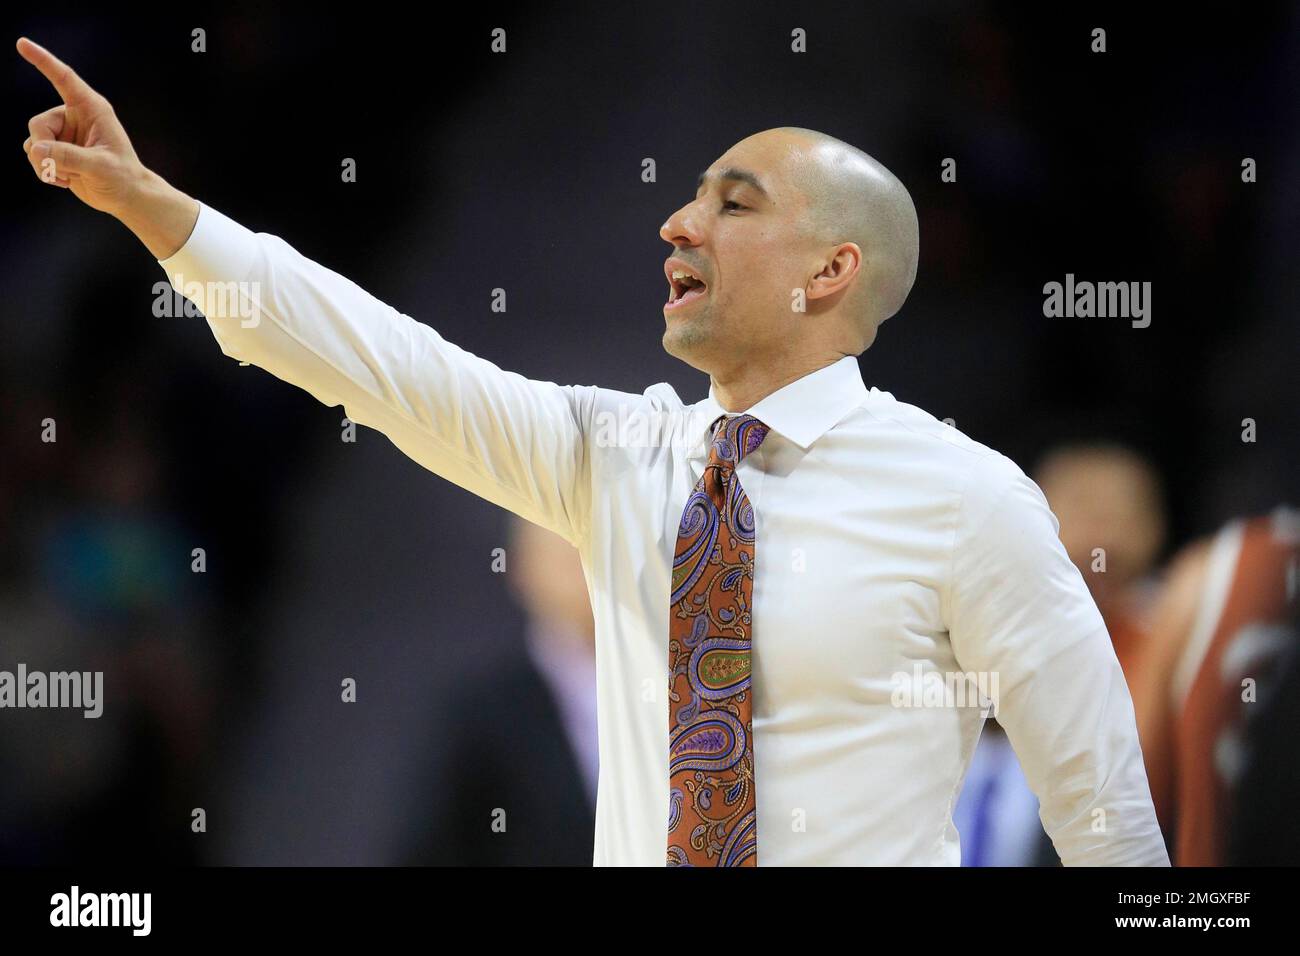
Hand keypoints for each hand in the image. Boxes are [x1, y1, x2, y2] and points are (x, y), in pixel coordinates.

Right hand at [18, 36, 145, 215]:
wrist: (125, 196)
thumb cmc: (122, 177)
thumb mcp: (100, 167)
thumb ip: (69, 157)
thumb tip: (37, 149)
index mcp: (92, 108)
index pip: (64, 78)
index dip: (43, 60)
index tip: (22, 43)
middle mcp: (74, 116)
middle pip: (38, 124)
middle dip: (44, 150)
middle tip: (61, 170)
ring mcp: (64, 133)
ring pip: (33, 141)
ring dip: (44, 164)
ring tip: (69, 176)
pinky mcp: (57, 149)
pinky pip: (34, 154)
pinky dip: (44, 170)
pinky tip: (65, 180)